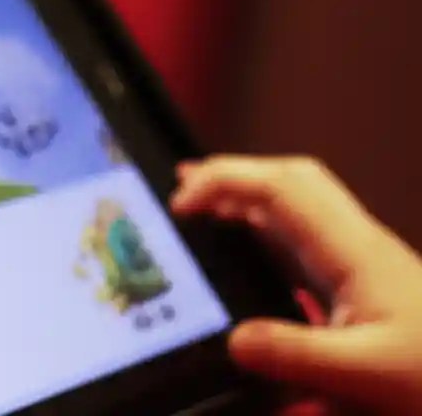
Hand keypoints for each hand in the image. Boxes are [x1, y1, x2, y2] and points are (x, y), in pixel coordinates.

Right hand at [171, 156, 421, 413]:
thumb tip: (236, 338)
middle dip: (235, 172)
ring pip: (301, 203)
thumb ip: (295, 356)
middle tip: (184, 185)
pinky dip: (268, 226)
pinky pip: (307, 234)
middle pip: (291, 180)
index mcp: (353, 255)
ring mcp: (364, 262)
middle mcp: (357, 247)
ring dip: (251, 195)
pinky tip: (251, 248)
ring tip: (206, 205)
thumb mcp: (365, 376)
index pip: (280, 190)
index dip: (225, 182)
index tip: (181, 202)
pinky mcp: (366, 283)